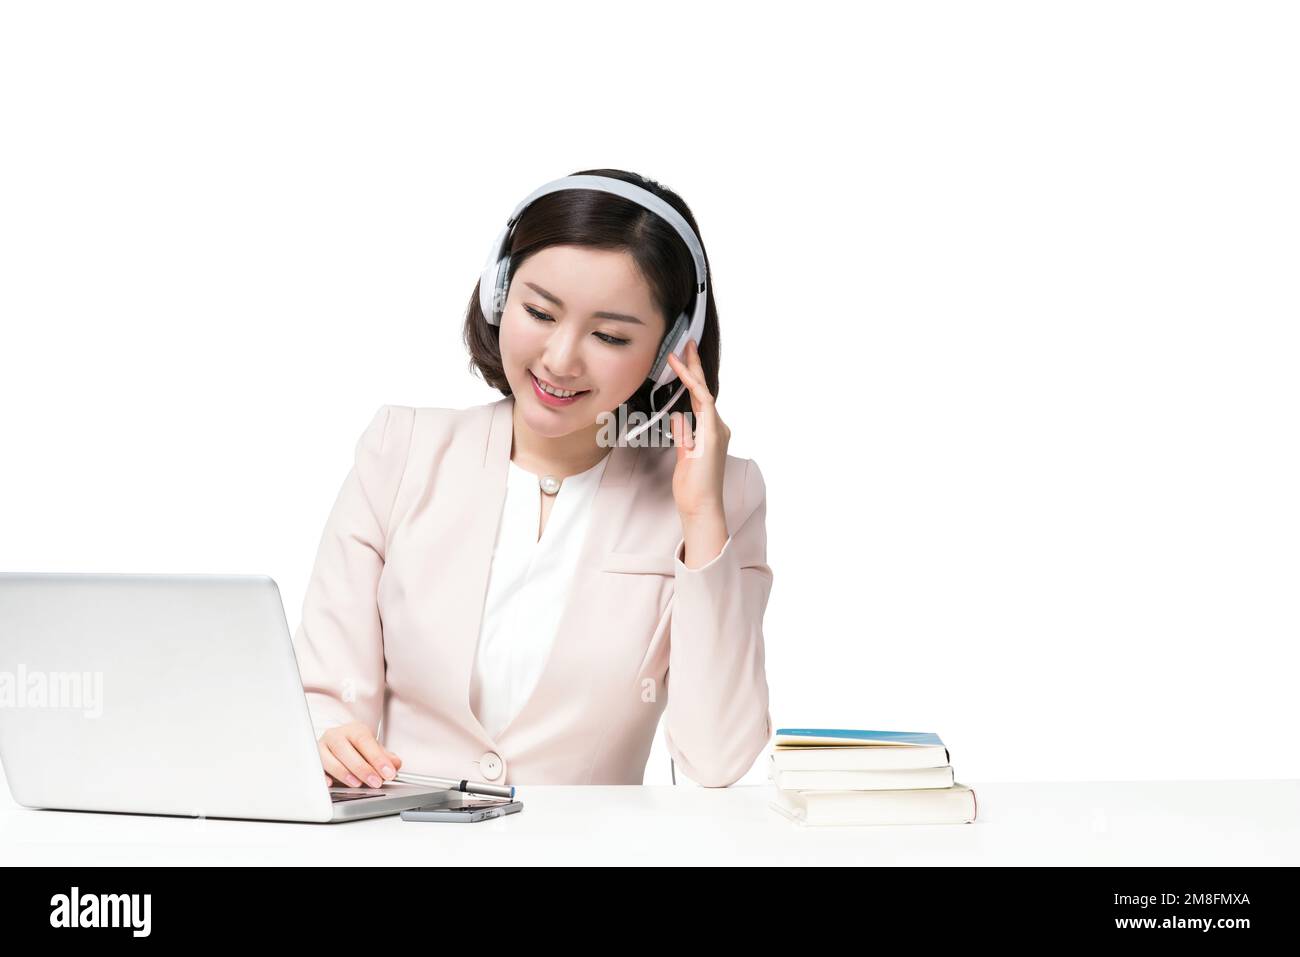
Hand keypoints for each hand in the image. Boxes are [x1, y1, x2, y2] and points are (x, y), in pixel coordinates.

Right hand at [318, 721, 402, 788]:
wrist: (339, 742)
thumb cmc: (357, 747)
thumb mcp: (374, 749)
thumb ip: (386, 757)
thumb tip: (395, 764)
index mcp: (354, 730)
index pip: (365, 741)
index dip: (377, 758)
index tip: (388, 772)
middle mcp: (336, 736)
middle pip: (345, 750)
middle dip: (362, 768)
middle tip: (376, 782)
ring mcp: (322, 747)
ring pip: (329, 759)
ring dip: (344, 773)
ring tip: (358, 784)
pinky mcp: (313, 760)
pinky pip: (316, 769)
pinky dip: (323, 777)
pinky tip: (332, 784)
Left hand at [666, 337, 728, 520]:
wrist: (701, 505)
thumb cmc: (693, 486)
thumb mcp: (684, 456)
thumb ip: (684, 436)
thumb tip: (679, 417)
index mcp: (711, 431)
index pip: (699, 398)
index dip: (691, 377)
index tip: (682, 359)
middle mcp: (717, 426)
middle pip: (704, 389)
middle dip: (695, 365)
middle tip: (688, 343)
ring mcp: (716, 429)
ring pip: (703, 391)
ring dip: (692, 370)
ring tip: (682, 352)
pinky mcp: (712, 434)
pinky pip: (703, 403)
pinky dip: (693, 386)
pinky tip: (683, 373)